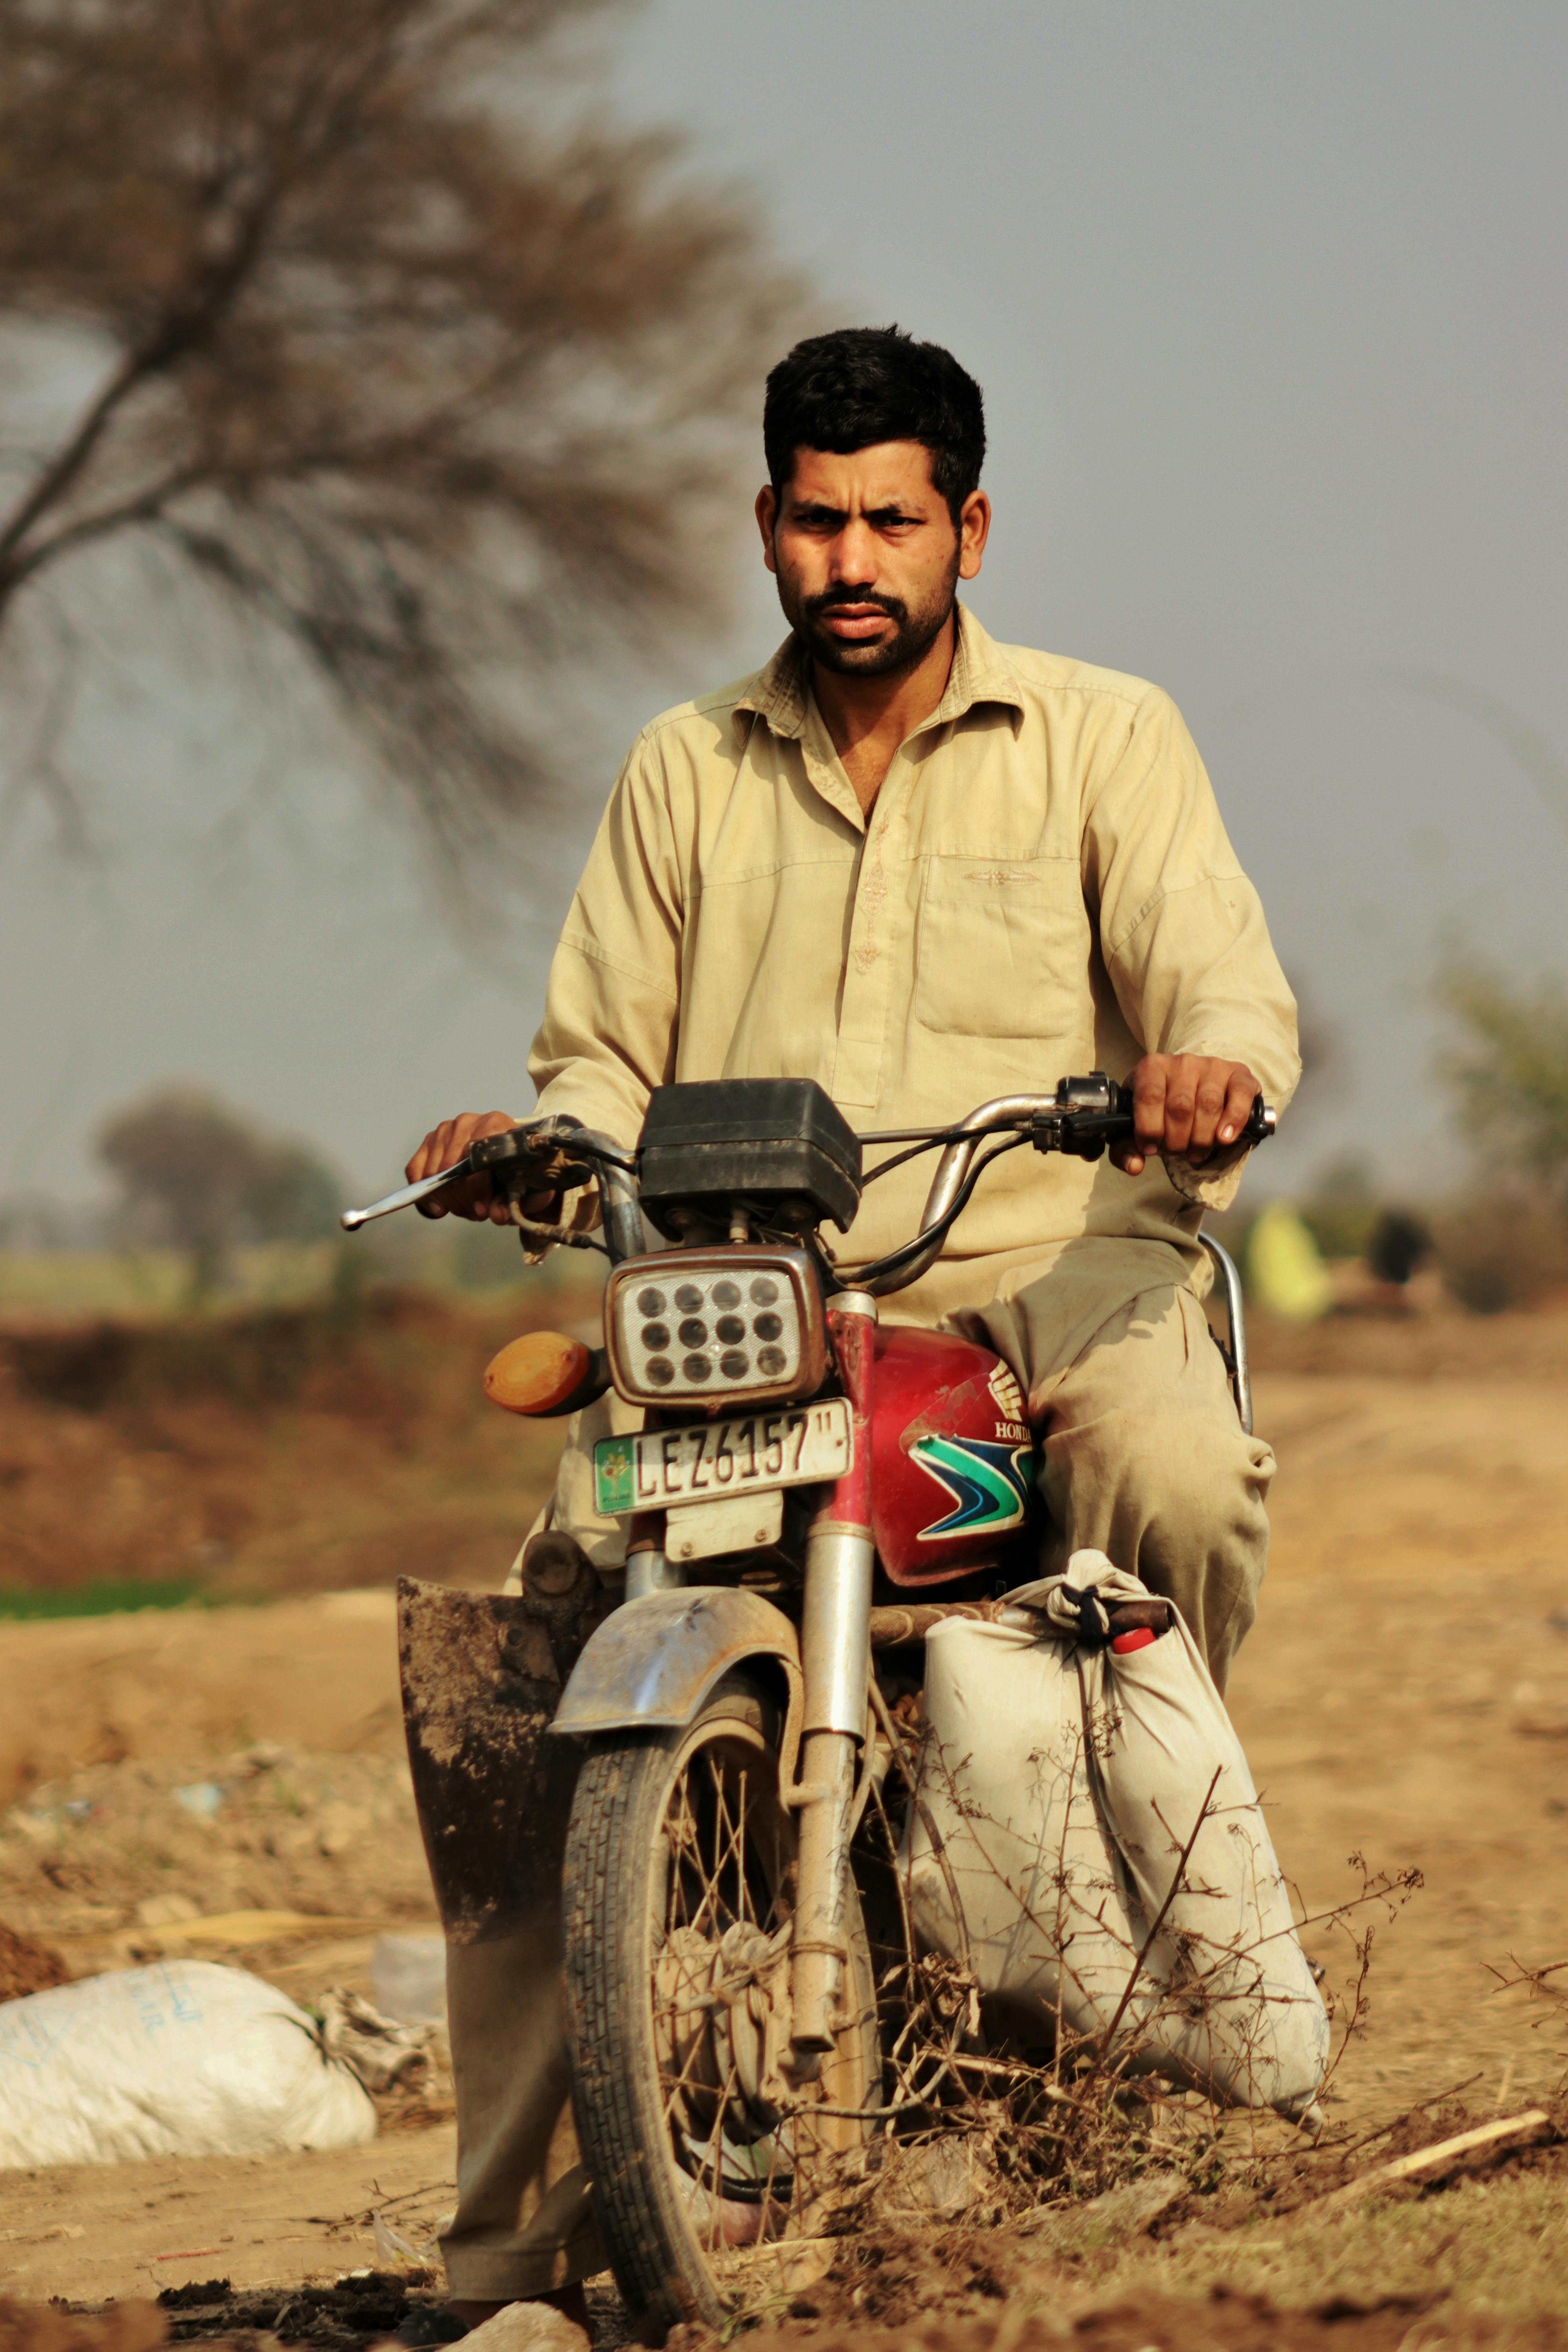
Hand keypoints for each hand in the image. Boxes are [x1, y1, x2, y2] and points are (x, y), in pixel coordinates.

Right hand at [405, 1110, 557, 1224]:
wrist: (508, 1156)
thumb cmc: (519, 1171)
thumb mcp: (527, 1188)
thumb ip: (516, 1202)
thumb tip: (496, 1215)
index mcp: (495, 1124)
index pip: (476, 1157)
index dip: (477, 1189)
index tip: (482, 1211)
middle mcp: (467, 1121)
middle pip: (452, 1168)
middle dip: (463, 1199)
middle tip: (476, 1213)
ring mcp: (444, 1130)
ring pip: (433, 1173)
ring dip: (448, 1200)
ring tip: (466, 1208)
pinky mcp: (428, 1142)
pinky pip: (415, 1171)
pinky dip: (424, 1194)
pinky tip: (439, 1208)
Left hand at [1110, 1054, 1260, 1176]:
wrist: (1195, 1086)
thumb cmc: (1162, 1109)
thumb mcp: (1136, 1125)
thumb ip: (1126, 1147)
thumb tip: (1134, 1166)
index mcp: (1151, 1068)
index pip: (1150, 1096)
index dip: (1150, 1129)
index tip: (1151, 1149)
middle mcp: (1182, 1062)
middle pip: (1180, 1106)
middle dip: (1176, 1140)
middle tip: (1175, 1152)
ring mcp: (1212, 1066)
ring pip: (1208, 1105)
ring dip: (1202, 1138)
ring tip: (1196, 1151)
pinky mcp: (1239, 1074)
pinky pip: (1239, 1095)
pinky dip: (1234, 1119)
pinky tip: (1224, 1138)